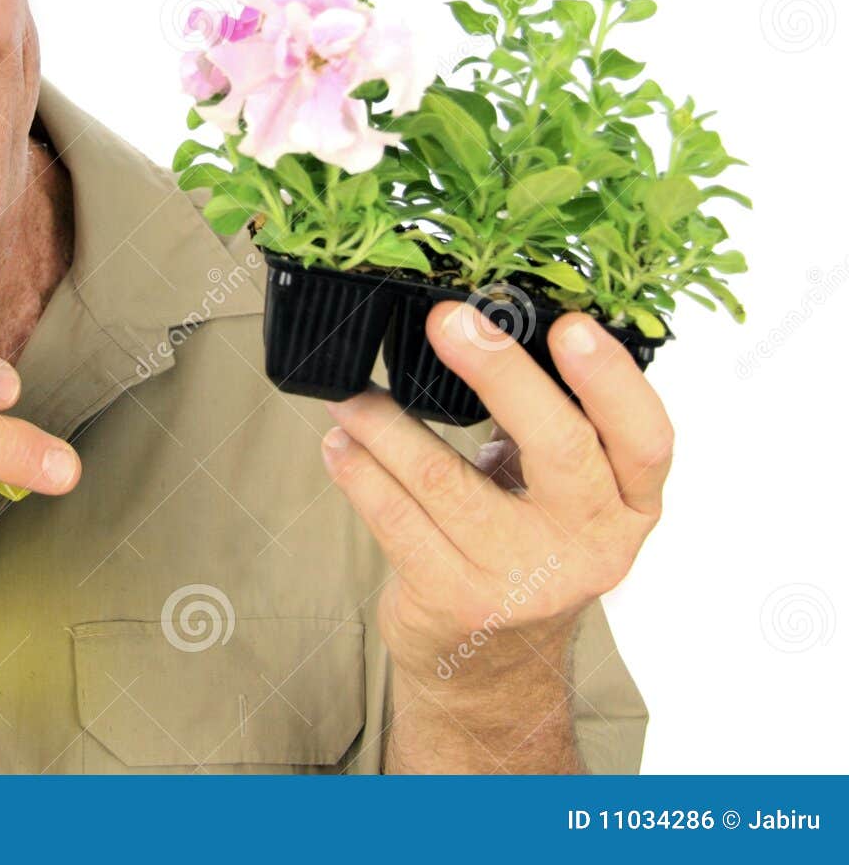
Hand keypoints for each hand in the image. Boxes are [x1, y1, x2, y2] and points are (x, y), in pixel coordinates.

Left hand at [320, 300, 672, 688]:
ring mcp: (522, 579)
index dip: (613, 380)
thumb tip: (488, 323)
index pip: (646, 439)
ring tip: (350, 390)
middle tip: (449, 321)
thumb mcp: (559, 492)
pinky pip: (397, 521)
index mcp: (628, 507)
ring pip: (447, 481)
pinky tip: (340, 442)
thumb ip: (546, 422)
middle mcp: (589, 546)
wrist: (490, 665)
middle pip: (559, 447)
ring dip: (387, 424)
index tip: (568, 325)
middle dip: (499, 373)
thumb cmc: (524, 548)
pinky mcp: (455, 600)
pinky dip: (360, 472)